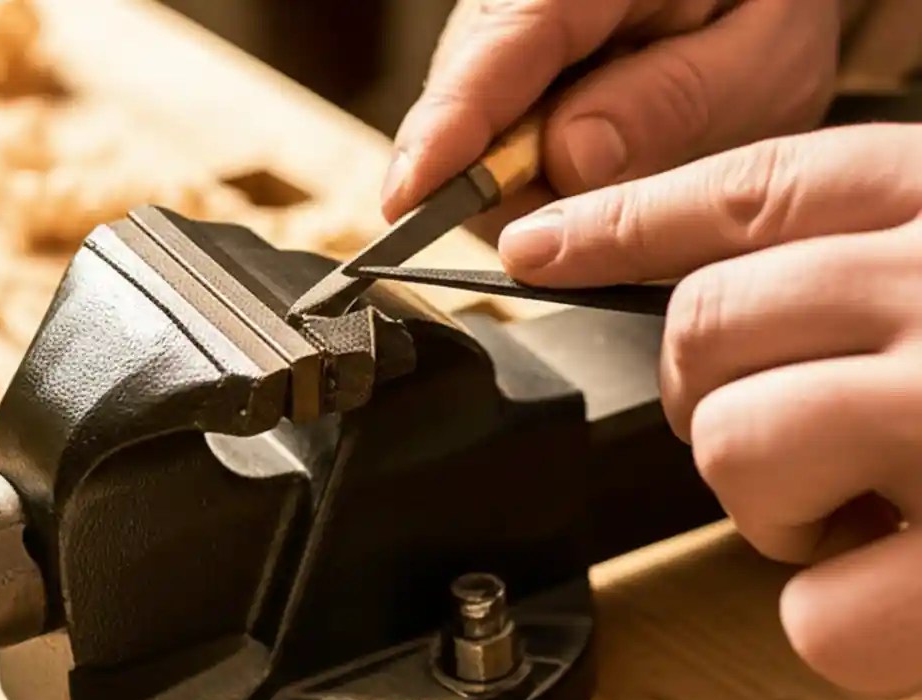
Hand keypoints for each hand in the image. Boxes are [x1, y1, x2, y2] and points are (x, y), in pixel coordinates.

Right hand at [382, 0, 841, 232]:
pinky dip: (547, 178)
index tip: (409, 203)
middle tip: (614, 198)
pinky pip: (502, 149)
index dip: (443, 135)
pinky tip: (609, 156)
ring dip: (540, 183)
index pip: (493, 54)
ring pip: (478, 141)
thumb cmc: (767, 5)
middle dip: (512, 181)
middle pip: (464, 111)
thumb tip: (573, 158)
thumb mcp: (763, 52)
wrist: (755, 0)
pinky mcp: (507, 80)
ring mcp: (506, 42)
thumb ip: (674, 103)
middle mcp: (523, 5)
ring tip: (635, 154)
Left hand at [498, 122, 921, 696]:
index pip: (756, 187)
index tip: (538, 244)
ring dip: (788, 509)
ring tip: (894, 516)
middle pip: (705, 331)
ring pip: (736, 453)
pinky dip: (856, 626)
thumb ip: (887, 269)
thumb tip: (723, 302)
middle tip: (810, 442)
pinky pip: (817, 613)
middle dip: (720, 401)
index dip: (625, 218)